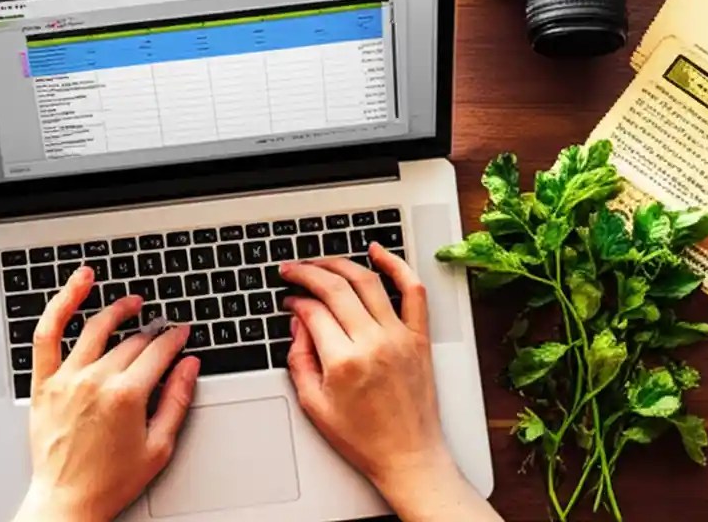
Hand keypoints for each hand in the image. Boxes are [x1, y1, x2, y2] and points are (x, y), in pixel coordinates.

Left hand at [13, 267, 200, 521]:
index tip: (182, 334)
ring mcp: (67, 378)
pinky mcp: (44, 383)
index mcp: (127, 395)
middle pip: (132, 342)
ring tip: (131, 303)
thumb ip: (177, 400)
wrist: (67, 501)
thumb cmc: (110, 482)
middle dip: (153, 333)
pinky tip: (77, 285)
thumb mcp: (159, 446)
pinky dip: (61, 304)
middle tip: (162, 332)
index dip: (175, 338)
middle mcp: (96, 380)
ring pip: (96, 328)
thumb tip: (189, 366)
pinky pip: (48, 334)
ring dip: (118, 309)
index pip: (159, 351)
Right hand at [281, 244, 500, 521]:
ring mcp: (399, 336)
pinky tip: (378, 251)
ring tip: (323, 261)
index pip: (311, 311)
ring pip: (367, 281)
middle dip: (308, 272)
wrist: (409, 456)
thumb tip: (297, 324)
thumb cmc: (364, 439)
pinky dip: (396, 265)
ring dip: (340, 263)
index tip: (288, 300)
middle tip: (293, 270)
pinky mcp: (419, 337)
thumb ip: (299, 360)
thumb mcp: (315, 405)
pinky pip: (412, 291)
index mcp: (343, 362)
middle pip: (335, 288)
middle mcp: (373, 343)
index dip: (294, 300)